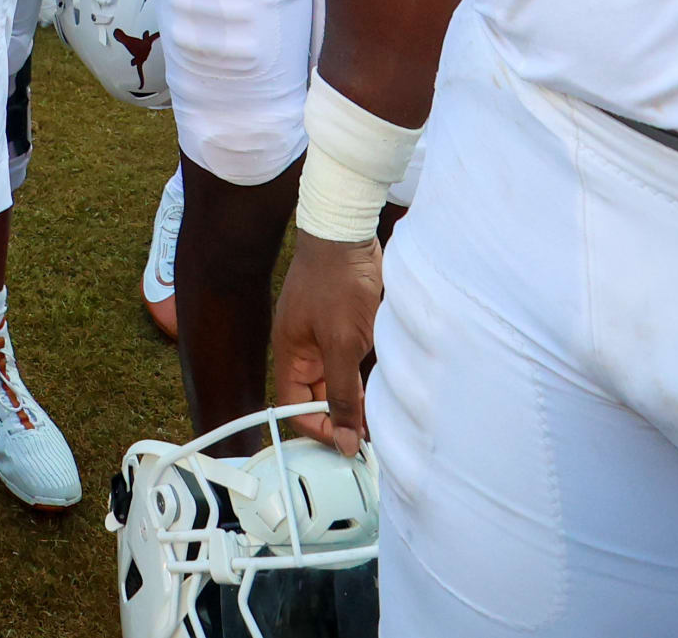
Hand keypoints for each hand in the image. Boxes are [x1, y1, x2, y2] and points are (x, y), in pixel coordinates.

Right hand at [267, 229, 383, 451]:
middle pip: (319, 399)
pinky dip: (369, 376)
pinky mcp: (347, 328)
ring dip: (360, 397)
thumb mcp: (342, 344)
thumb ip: (344, 394)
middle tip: (374, 431)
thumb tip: (344, 440)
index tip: (350, 443)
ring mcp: (326, 338)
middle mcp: (305, 351)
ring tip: (383, 409)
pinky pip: (354, 364)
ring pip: (340, 383)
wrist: (349, 234)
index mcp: (291, 355)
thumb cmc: (337, 281)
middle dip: (344, 417)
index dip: (320, 429)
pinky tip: (387, 381)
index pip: (295, 408)